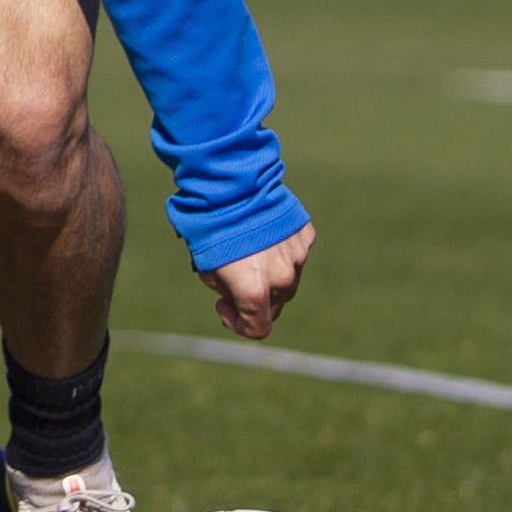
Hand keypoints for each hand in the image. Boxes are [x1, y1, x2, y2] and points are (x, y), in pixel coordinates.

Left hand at [200, 223, 313, 340]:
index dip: (239, 324)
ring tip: (249, 247)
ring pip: (288, 278)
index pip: (258, 328)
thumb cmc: (210, 227)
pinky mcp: (305, 235)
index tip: (224, 307)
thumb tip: (238, 296)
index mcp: (254, 290)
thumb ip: (228, 291)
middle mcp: (282, 278)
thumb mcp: (206, 267)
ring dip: (271, 272)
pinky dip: (281, 249)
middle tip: (235, 275)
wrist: (230, 183)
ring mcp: (297, 256)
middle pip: (275, 304)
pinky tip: (264, 232)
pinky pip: (294, 252)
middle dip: (256, 298)